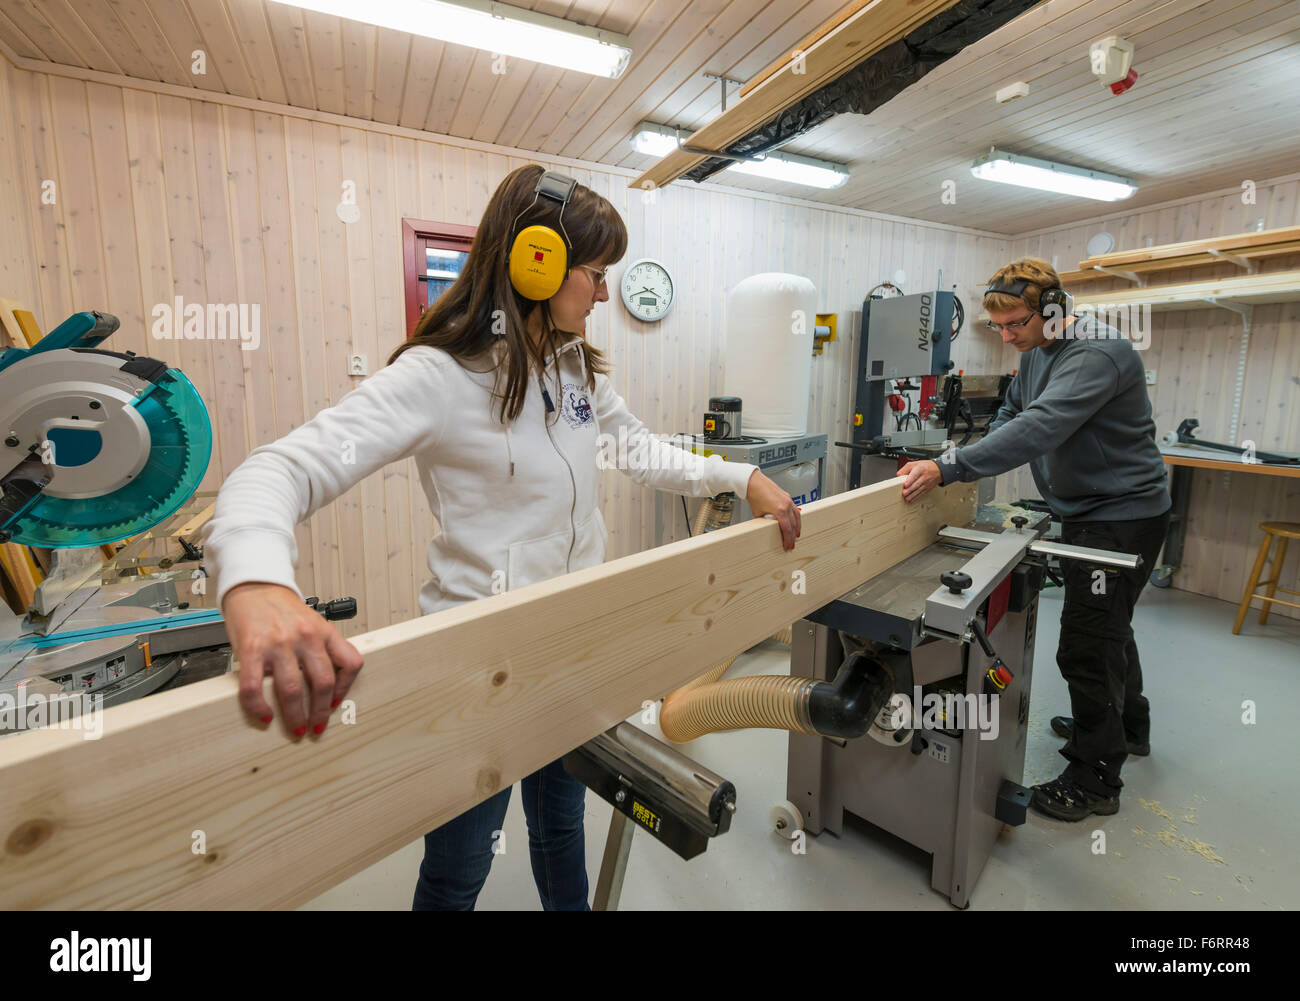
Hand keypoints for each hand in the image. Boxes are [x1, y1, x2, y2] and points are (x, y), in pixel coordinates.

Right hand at [222, 582, 363, 737]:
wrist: (254, 587)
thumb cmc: (282, 608)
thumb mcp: (313, 621)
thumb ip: (322, 646)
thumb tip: (330, 681)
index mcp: (324, 631)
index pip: (350, 663)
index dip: (347, 688)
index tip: (338, 703)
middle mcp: (305, 637)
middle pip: (323, 682)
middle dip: (322, 711)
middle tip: (317, 726)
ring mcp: (279, 644)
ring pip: (293, 690)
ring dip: (296, 716)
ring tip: (296, 728)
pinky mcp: (252, 649)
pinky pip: (255, 687)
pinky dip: (259, 706)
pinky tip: (264, 714)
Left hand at [745, 470, 800, 549]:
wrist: (753, 482)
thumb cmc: (754, 495)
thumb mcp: (758, 514)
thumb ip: (765, 522)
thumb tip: (767, 529)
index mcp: (780, 510)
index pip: (787, 529)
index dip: (788, 539)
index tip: (787, 545)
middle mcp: (786, 505)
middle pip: (793, 525)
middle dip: (793, 536)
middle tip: (791, 544)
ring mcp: (788, 500)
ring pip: (797, 517)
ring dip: (797, 527)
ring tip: (796, 535)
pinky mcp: (787, 497)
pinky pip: (795, 510)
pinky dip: (796, 518)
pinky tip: (795, 522)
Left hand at [899, 459, 941, 502]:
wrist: (938, 470)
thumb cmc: (925, 466)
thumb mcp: (914, 463)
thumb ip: (905, 469)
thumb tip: (898, 476)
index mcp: (920, 469)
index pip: (915, 475)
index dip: (910, 480)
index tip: (905, 485)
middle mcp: (924, 477)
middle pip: (916, 484)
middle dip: (910, 490)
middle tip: (904, 493)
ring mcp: (926, 483)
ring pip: (919, 490)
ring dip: (912, 495)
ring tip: (906, 498)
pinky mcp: (927, 488)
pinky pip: (921, 494)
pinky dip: (916, 497)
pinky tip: (911, 500)